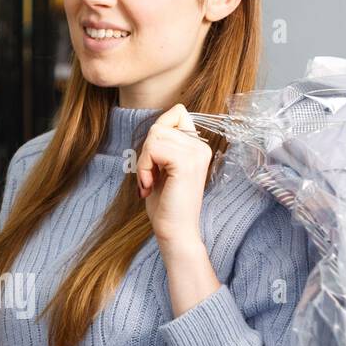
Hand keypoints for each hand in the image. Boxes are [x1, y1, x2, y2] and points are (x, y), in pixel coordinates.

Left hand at [136, 102, 212, 248]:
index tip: (155, 161)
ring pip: (154, 135)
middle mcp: (201, 146)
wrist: (176, 232)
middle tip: (149, 177)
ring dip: (144, 161)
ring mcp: (196, 153)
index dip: (157, 132)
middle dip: (146, 151)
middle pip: (160, 125)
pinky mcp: (185, 162)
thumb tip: (156, 125)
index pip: (176, 113)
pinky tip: (149, 185)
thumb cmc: (166, 205)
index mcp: (198, 146)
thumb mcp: (162, 168)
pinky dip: (145, 167)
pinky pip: (153, 148)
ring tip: (150, 183)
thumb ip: (162, 145)